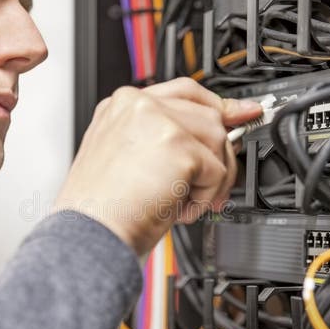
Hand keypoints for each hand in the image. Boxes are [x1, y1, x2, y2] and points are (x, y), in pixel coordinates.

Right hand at [54, 77, 260, 256]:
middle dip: (217, 156)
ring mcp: (158, 121)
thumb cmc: (103, 211)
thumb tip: (217, 133)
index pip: (183, 92)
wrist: (89, 236)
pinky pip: (218, 170)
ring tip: (179, 203)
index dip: (216, 106)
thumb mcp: (129, 161)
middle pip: (208, 116)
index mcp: (122, 106)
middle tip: (208, 188)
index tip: (240, 115)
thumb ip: (168, 138)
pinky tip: (177, 208)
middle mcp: (138, 105)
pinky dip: (206, 198)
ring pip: (219, 141)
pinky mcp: (178, 145)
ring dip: (211, 181)